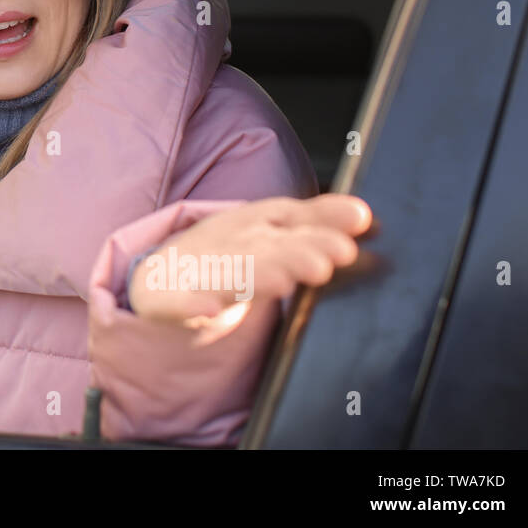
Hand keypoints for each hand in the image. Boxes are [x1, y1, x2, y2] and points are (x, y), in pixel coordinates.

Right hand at [126, 193, 371, 327]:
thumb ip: (317, 221)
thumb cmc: (230, 250)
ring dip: (255, 276)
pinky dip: (191, 308)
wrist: (162, 275)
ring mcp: (201, 272)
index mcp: (254, 223)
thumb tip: (365, 216)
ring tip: (281, 282)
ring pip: (231, 275)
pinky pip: (180, 305)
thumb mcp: (271, 228)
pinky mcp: (173, 299)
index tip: (360, 221)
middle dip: (295, 252)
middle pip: (267, 248)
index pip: (290, 217)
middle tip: (326, 262)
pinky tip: (206, 311)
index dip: (323, 220)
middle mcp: (230, 243)